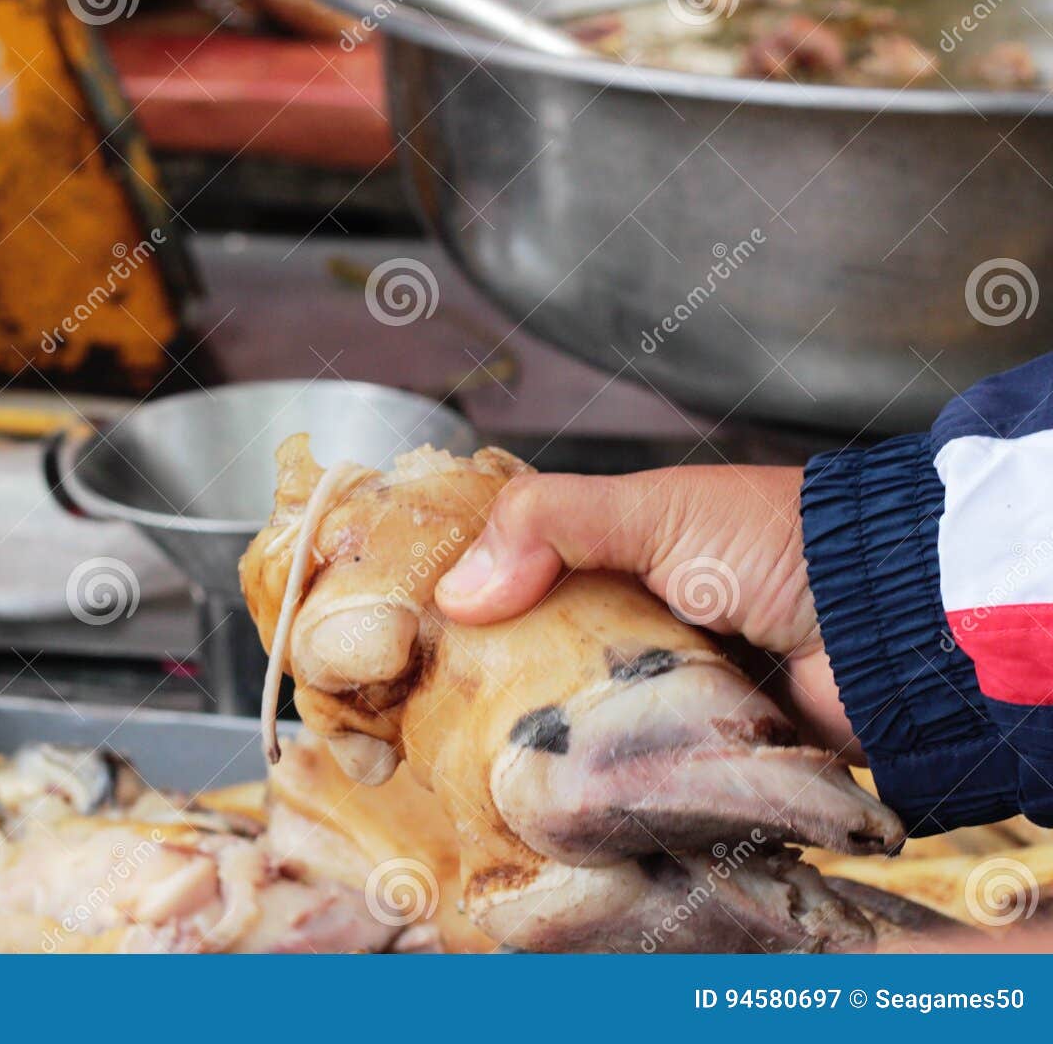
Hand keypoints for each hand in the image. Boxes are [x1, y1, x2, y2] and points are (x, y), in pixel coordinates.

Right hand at [433, 465, 857, 755]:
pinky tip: (540, 795)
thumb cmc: (781, 546)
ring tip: (465, 767)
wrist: (892, 628)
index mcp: (622, 554)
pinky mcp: (693, 752)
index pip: (523, 575)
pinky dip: (596, 781)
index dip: (470, 601)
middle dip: (491, 685)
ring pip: (578, 720)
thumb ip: (551, 525)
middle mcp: (637, 622)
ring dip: (541, 738)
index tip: (412, 636)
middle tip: (427, 715)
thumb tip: (454, 592)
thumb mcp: (654, 509)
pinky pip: (630, 772)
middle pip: (539, 656)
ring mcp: (664, 690)